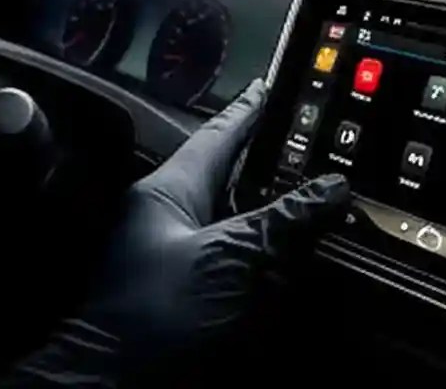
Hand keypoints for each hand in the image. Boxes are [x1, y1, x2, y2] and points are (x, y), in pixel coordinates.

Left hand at [0, 80, 349, 386]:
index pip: (218, 137)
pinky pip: (242, 266)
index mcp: (169, 194)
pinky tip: (299, 260)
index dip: (250, 111)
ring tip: (321, 197)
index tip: (273, 86)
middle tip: (317, 144)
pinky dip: (273, 258)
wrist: (112, 387)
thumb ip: (283, 221)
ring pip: (239, 223)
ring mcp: (182, 263)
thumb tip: (333, 188)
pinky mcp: (194, 300)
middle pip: (232, 179)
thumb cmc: (152, 317)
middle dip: (274, 163)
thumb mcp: (228, 259)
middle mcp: (173, 222)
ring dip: (278, 213)